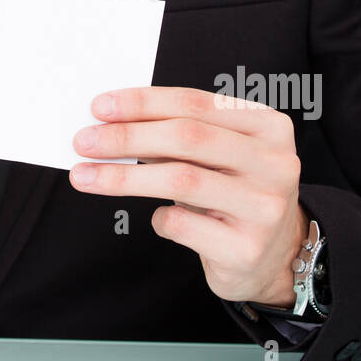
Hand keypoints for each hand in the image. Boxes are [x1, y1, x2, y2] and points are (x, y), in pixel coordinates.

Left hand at [69, 86, 307, 307]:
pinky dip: (159, 218)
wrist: (274, 258)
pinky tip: (159, 217)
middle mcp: (275, 163)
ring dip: (124, 177)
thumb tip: (110, 124)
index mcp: (268, 126)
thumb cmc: (234, 193)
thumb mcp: (219, 155)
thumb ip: (179, 135)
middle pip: (187, 138)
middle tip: (84, 141)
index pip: (195, 103)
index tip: (100, 107)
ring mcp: (265, 207)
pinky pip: (182, 224)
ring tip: (86, 176)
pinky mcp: (246, 248)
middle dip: (127, 137)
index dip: (143, 102)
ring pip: (181, 179)